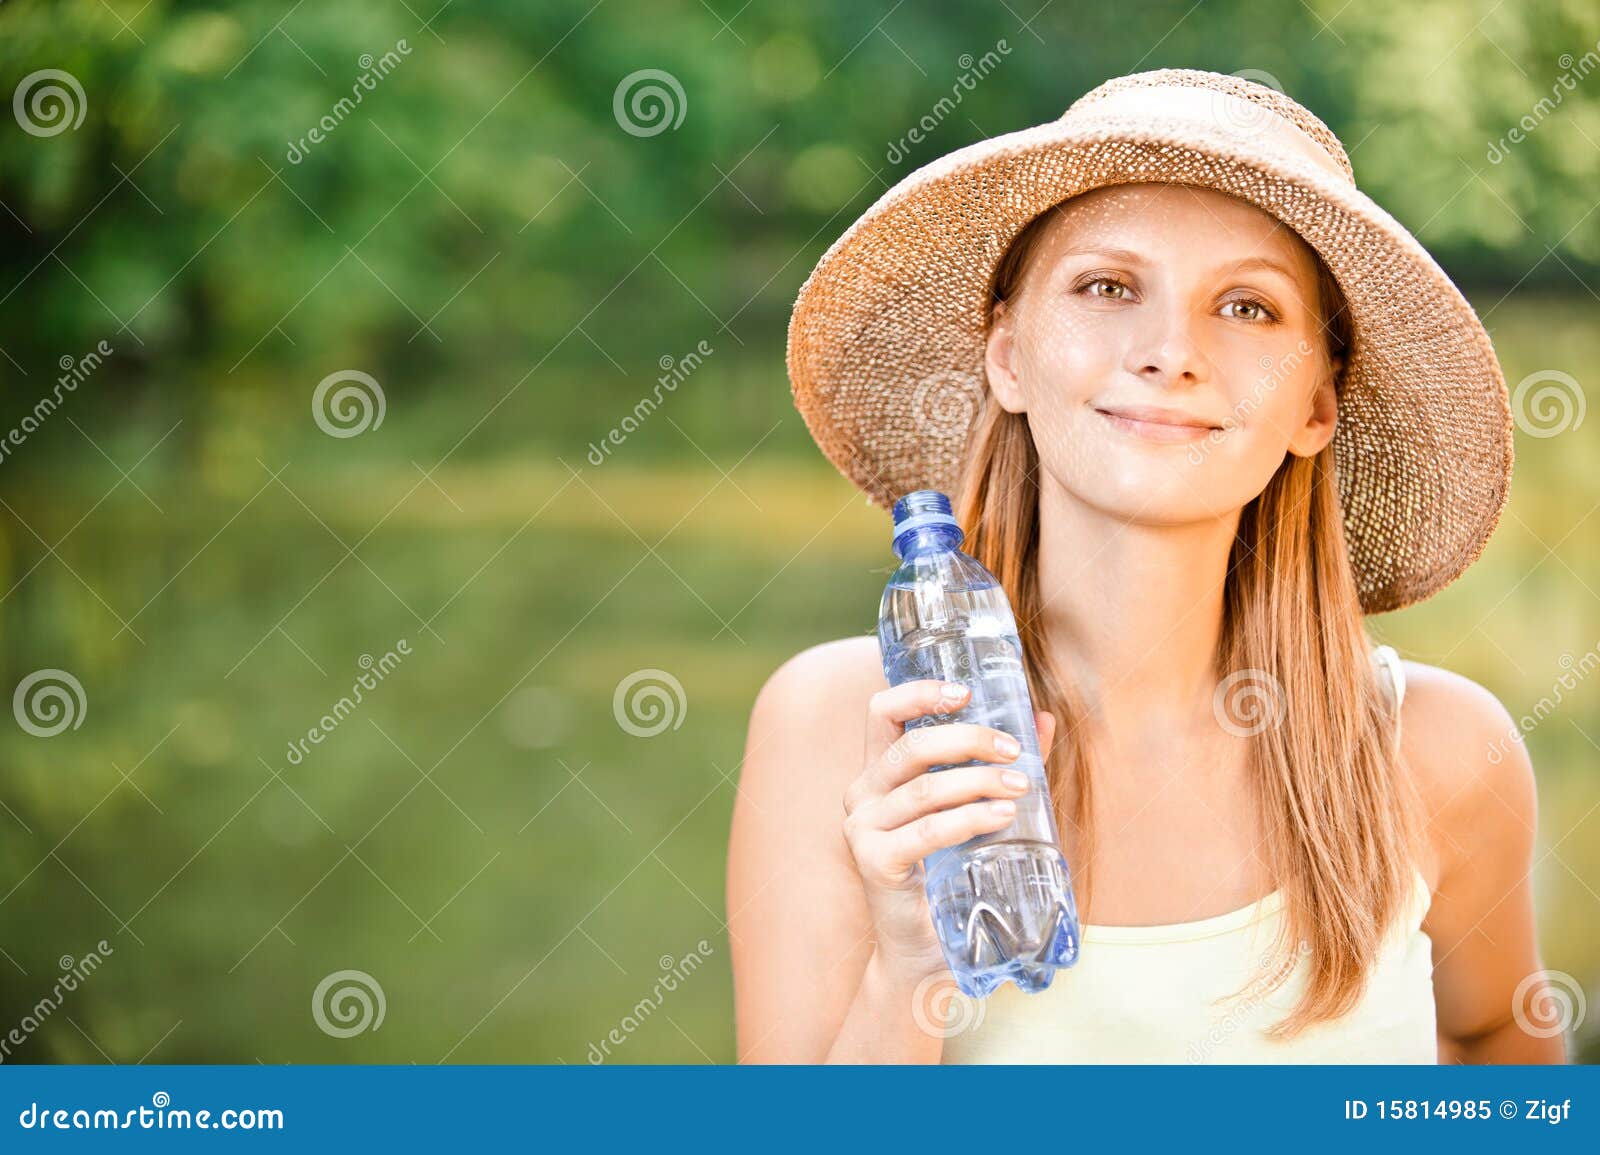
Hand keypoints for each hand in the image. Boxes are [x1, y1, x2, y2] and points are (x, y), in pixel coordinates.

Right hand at [841, 678, 1056, 983]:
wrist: (925, 952)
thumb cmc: (951, 876)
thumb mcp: (975, 810)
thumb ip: (1002, 764)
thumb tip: (1043, 719)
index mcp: (879, 773)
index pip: (882, 712)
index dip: (919, 693)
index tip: (965, 692)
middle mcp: (862, 794)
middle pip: (911, 746)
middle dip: (968, 739)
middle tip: (1013, 750)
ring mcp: (863, 829)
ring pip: (925, 788)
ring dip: (979, 781)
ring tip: (1021, 787)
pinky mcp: (874, 862)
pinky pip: (927, 830)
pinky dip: (968, 818)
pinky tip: (1002, 816)